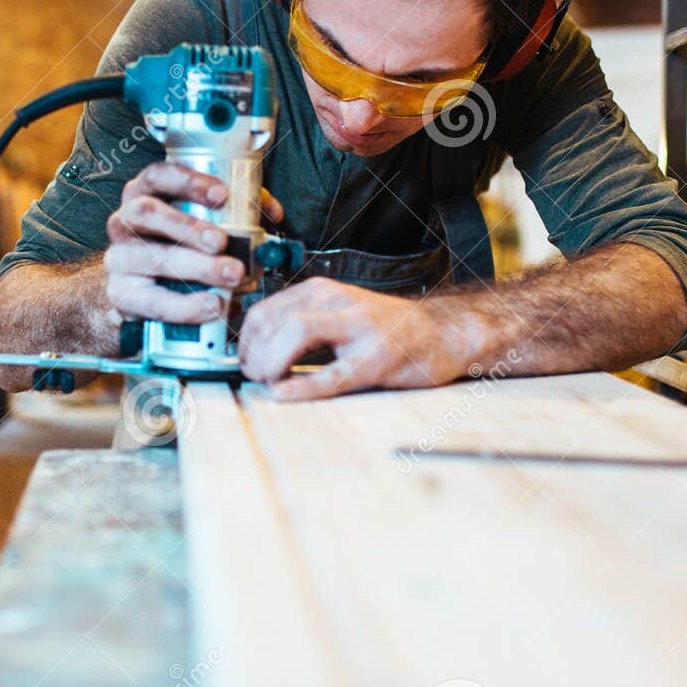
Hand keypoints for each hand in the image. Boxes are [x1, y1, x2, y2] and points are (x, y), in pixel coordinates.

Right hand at [104, 162, 282, 322]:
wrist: (142, 293)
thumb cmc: (179, 248)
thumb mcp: (202, 222)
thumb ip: (237, 211)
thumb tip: (271, 212)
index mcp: (145, 195)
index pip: (158, 176)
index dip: (188, 182)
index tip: (222, 195)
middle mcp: (125, 221)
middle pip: (147, 213)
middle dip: (188, 226)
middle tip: (223, 242)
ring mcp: (118, 258)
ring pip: (151, 258)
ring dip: (196, 267)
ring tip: (231, 275)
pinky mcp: (121, 294)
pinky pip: (152, 301)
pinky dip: (186, 306)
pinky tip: (212, 305)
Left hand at [239, 278, 481, 400]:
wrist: (442, 333)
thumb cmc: (387, 328)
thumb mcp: (339, 313)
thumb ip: (302, 323)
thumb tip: (256, 349)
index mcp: (323, 292)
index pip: (264, 311)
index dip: (245, 341)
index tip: (244, 362)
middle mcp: (338, 302)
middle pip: (273, 322)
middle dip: (253, 356)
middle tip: (255, 377)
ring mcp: (359, 330)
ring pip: (296, 336)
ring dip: (270, 366)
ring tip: (271, 384)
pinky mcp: (377, 361)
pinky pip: (331, 375)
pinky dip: (301, 387)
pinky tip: (285, 394)